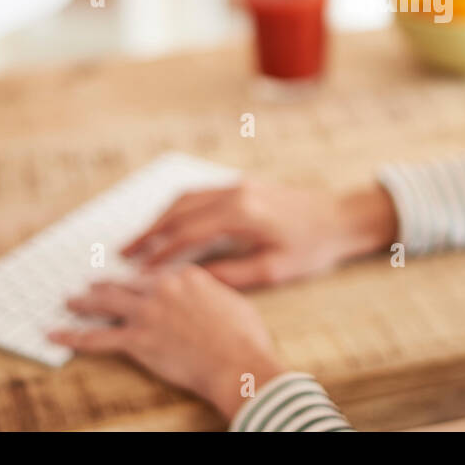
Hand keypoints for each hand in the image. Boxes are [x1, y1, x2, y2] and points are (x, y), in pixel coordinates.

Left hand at [47, 264, 285, 420]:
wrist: (237, 362)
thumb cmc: (244, 337)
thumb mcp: (233, 300)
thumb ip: (213, 293)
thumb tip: (208, 297)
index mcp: (187, 275)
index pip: (154, 274)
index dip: (140, 280)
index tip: (131, 282)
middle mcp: (162, 288)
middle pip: (125, 284)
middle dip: (105, 285)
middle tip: (91, 285)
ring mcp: (146, 313)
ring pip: (105, 303)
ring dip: (83, 302)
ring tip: (70, 301)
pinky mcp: (136, 341)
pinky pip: (96, 338)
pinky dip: (72, 336)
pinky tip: (55, 334)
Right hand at [120, 179, 397, 289]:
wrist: (341, 218)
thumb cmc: (312, 248)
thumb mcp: (273, 269)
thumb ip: (230, 273)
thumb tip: (191, 280)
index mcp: (242, 213)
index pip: (187, 232)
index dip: (160, 252)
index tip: (139, 270)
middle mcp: (235, 192)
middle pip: (179, 209)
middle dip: (149, 231)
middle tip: (123, 252)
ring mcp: (238, 184)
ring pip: (186, 197)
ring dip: (160, 217)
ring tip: (139, 240)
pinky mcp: (243, 185)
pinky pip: (200, 193)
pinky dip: (178, 208)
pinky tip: (167, 224)